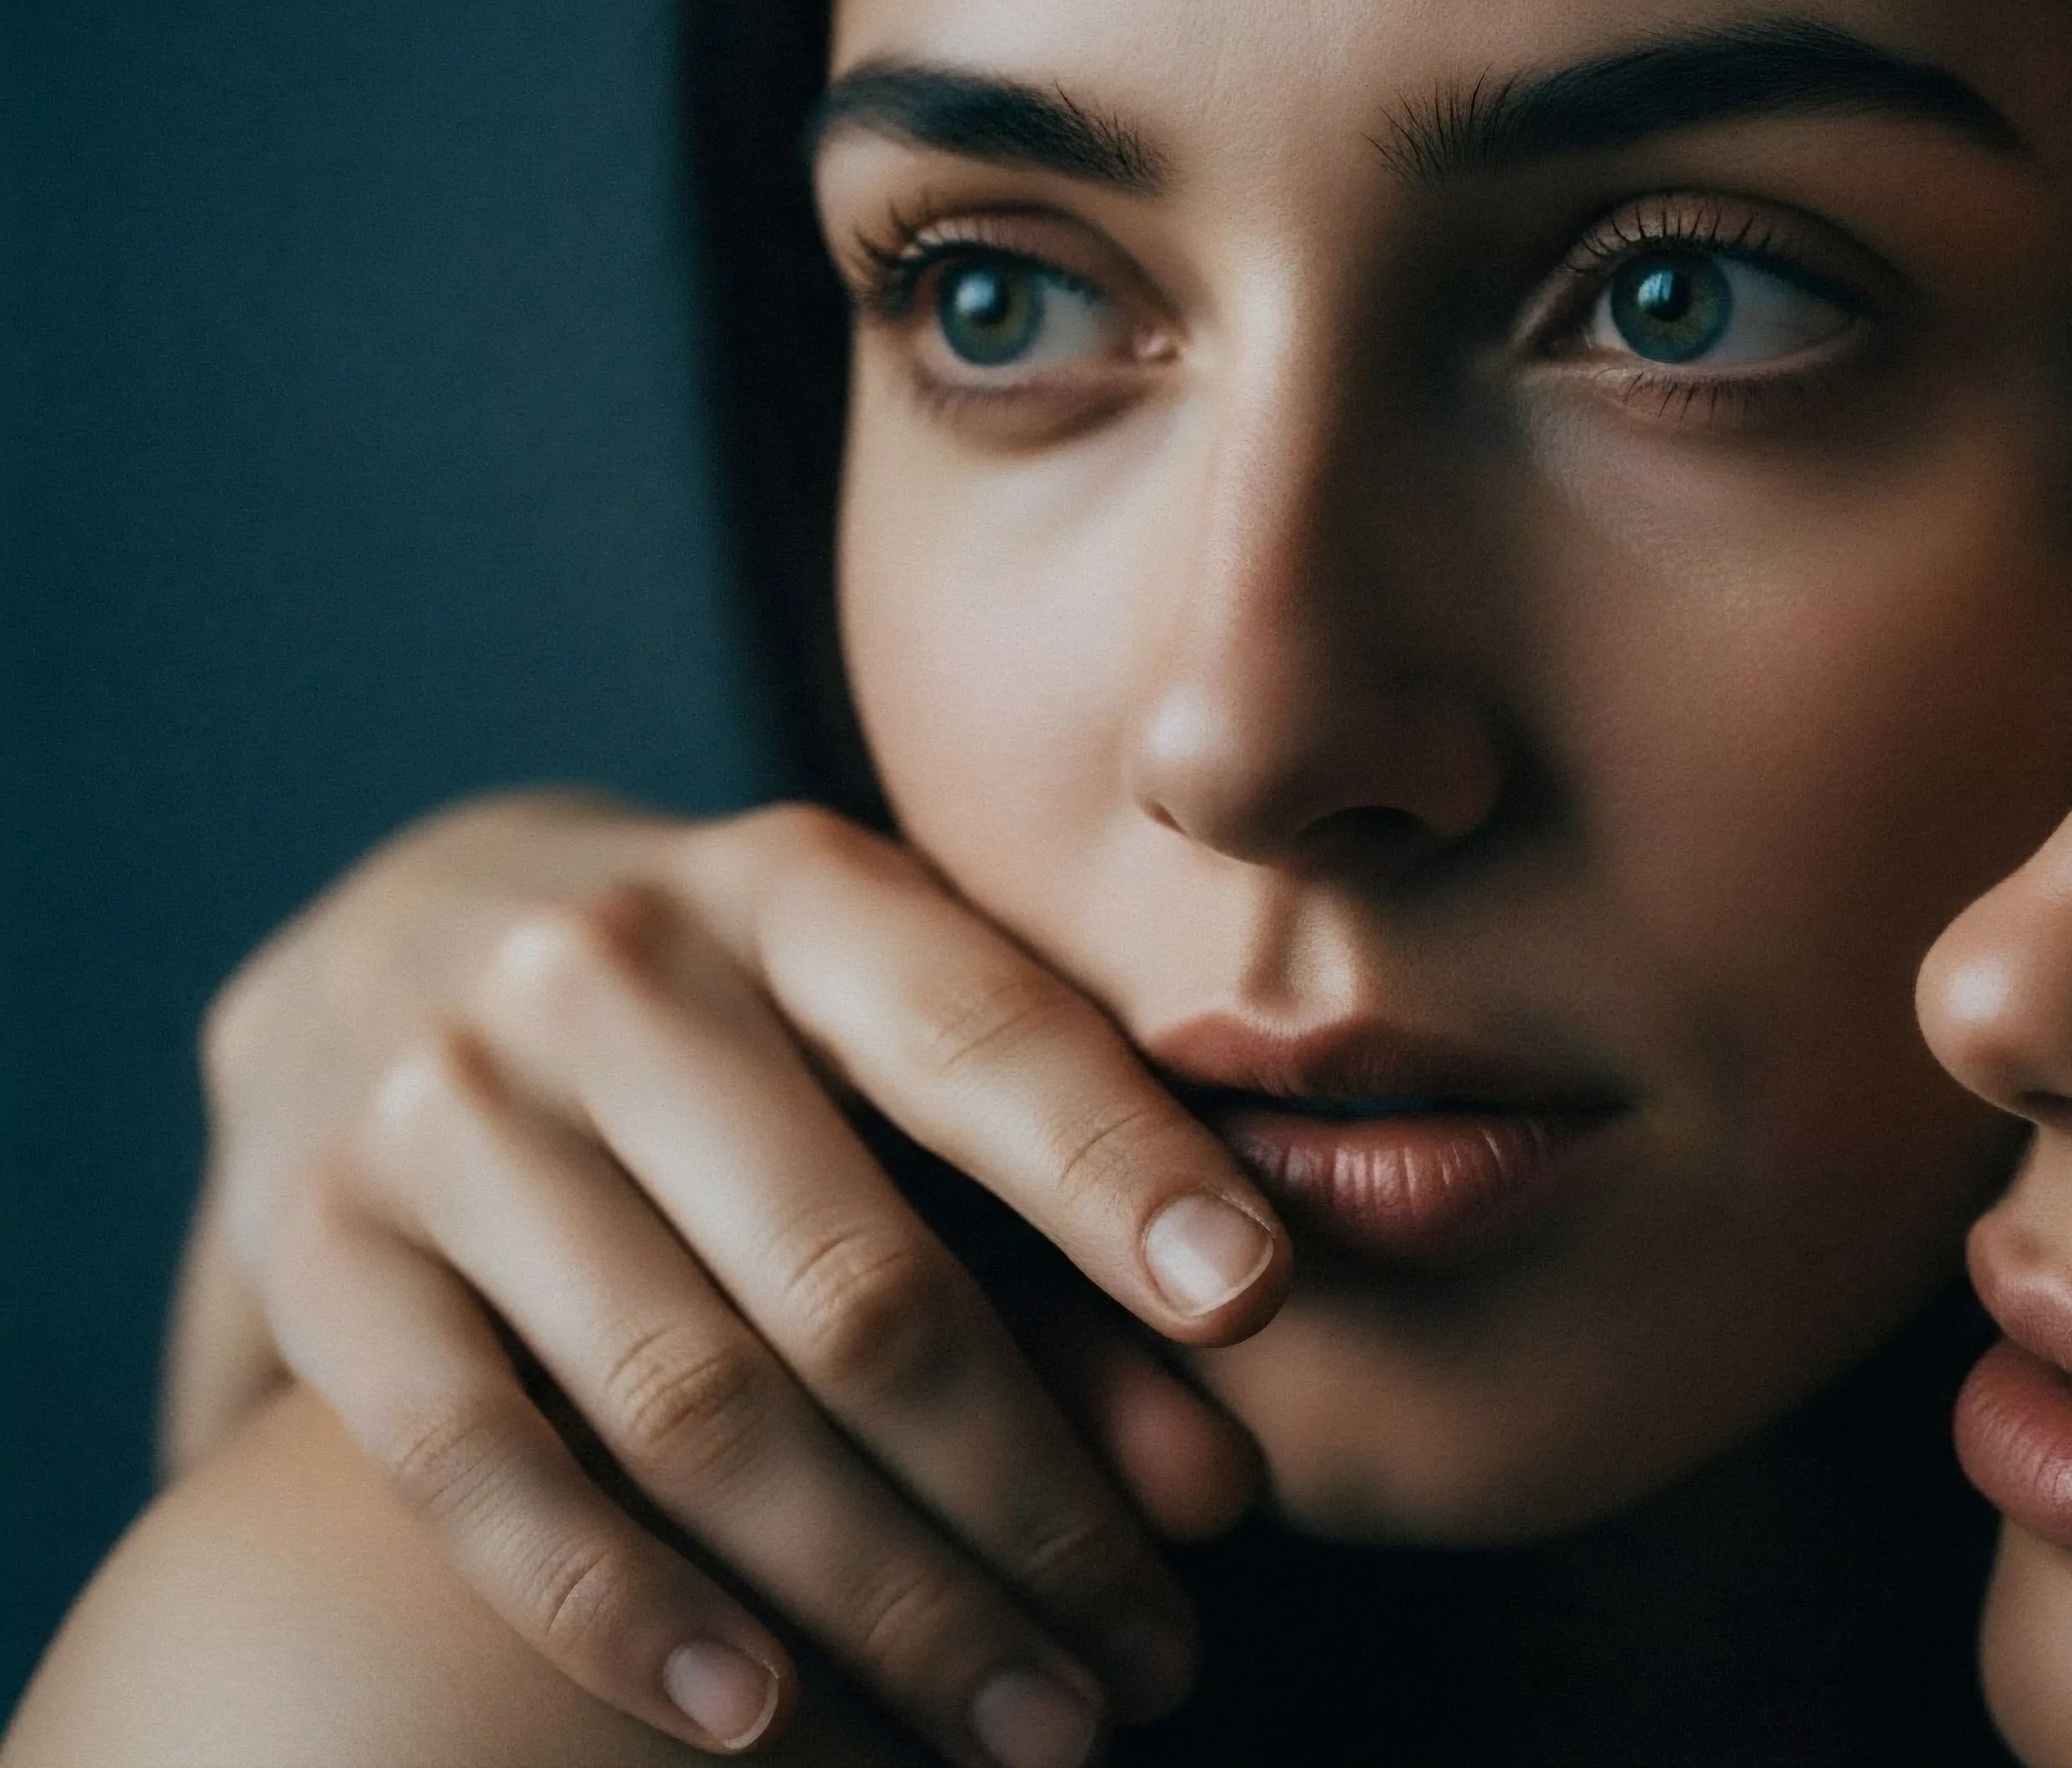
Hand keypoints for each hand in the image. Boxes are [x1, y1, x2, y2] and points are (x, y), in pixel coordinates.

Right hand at [183, 792, 1287, 1765]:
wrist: (394, 942)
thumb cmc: (753, 1026)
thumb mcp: (901, 1044)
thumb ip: (1067, 1219)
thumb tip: (1227, 1479)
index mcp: (801, 887)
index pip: (981, 1032)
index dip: (1116, 1169)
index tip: (1254, 1298)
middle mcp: (606, 969)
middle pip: (854, 1278)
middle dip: (1031, 1497)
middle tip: (1158, 1662)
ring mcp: (441, 1103)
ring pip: (687, 1399)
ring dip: (876, 1594)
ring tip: (1025, 1724)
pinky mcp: (318, 1241)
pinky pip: (475, 1463)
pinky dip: (623, 1607)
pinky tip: (759, 1716)